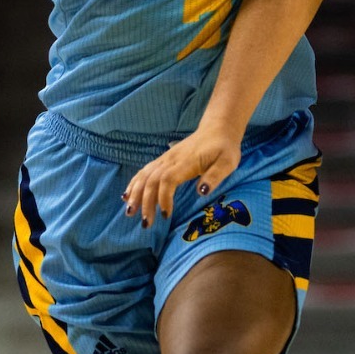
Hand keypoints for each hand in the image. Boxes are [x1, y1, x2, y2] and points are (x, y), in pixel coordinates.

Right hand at [123, 126, 242, 227]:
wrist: (217, 129)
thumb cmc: (223, 148)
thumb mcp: (227, 162)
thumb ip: (215, 176)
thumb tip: (202, 192)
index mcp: (186, 162)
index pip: (167, 179)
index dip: (163, 198)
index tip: (166, 215)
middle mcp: (171, 160)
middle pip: (152, 180)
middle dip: (145, 202)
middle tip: (145, 223)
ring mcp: (165, 159)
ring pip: (144, 176)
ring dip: (135, 194)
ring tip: (129, 213)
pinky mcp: (163, 160)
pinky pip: (144, 172)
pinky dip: (134, 184)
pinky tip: (126, 196)